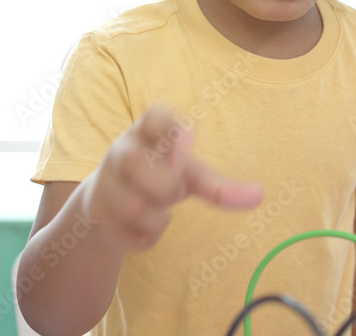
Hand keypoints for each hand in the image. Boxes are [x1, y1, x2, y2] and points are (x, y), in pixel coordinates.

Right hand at [86, 106, 263, 251]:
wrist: (106, 203)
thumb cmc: (156, 176)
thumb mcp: (187, 174)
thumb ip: (218, 185)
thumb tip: (260, 196)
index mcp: (144, 131)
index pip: (153, 117)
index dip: (170, 126)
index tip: (191, 139)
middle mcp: (120, 151)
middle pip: (135, 164)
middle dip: (165, 186)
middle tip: (175, 190)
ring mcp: (104, 183)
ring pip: (134, 207)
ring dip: (158, 218)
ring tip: (161, 211)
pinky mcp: (96, 215)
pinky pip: (128, 234)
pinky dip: (147, 239)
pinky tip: (146, 229)